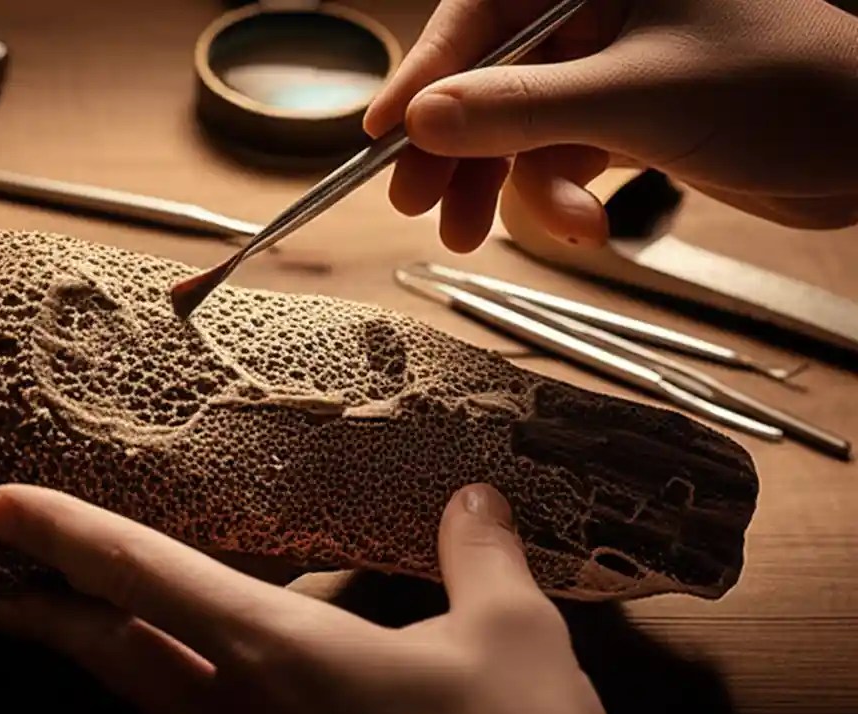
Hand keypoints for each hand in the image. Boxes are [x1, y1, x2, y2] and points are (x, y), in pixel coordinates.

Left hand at [0, 483, 605, 713]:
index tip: (1, 503)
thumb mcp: (514, 641)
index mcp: (280, 654)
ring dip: (108, 668)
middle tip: (7, 598)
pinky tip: (195, 700)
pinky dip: (175, 708)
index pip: (147, 575)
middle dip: (53, 620)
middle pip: (116, 657)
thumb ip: (480, 558)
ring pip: (150, 709)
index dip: (69, 532)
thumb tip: (474, 501)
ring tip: (79, 639)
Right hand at [363, 0, 857, 252]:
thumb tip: (423, 120)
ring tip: (479, 235)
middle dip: (455, 144)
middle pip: (488, 71)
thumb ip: (524, 108)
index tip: (380, 130)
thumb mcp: (640, 99)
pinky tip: (579, 226)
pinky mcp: (625, 115)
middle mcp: (598, 9)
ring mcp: (610, 63)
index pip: (484, 8)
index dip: (426, 69)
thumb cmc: (789, 91)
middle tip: (416, 201)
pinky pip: (559, 156)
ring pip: (517, 125)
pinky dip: (556, 197)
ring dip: (504, 186)